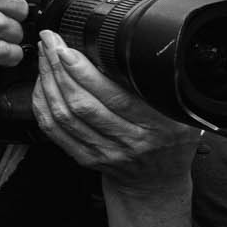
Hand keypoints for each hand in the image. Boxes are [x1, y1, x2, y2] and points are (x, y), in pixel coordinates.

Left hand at [34, 31, 200, 185]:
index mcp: (157, 128)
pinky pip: (54, 130)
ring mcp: (104, 152)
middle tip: (50, 42)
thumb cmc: (172, 145)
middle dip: (60, 68)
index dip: (86, 73)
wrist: (157, 184)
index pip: (115, 98)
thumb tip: (144, 56)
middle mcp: (129, 141)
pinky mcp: (84, 157)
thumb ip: (165, 91)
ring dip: (48, 82)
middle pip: (82, 104)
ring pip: (63, 115)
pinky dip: (43, 104)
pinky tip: (42, 84)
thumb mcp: (184, 116)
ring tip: (44, 57)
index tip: (69, 49)